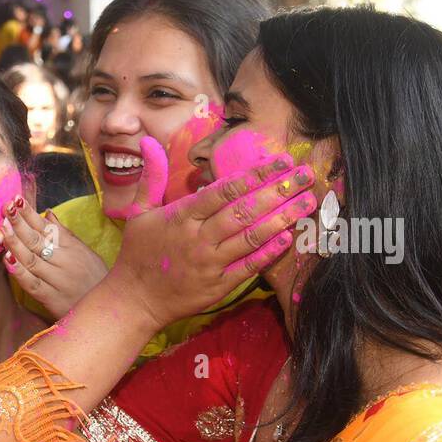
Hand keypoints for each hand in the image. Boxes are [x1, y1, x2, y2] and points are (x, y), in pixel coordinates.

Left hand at [0, 195, 107, 318]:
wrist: (109, 309)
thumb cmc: (94, 278)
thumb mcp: (84, 252)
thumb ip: (64, 234)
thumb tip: (47, 213)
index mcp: (73, 248)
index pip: (48, 227)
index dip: (30, 214)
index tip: (15, 200)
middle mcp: (66, 261)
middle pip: (38, 240)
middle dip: (20, 223)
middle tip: (5, 209)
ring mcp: (58, 280)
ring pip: (32, 259)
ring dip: (15, 243)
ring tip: (2, 228)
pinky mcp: (52, 299)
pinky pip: (32, 283)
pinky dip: (19, 271)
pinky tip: (7, 260)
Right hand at [110, 137, 317, 332]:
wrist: (133, 300)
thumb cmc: (136, 254)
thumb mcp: (137, 212)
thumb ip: (151, 177)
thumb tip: (147, 141)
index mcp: (181, 216)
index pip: (223, 190)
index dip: (254, 174)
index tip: (280, 161)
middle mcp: (198, 238)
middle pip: (244, 210)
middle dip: (278, 190)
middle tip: (306, 175)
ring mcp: (210, 263)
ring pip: (251, 236)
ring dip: (283, 218)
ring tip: (308, 201)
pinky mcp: (218, 286)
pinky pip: (248, 266)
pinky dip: (269, 252)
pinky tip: (289, 237)